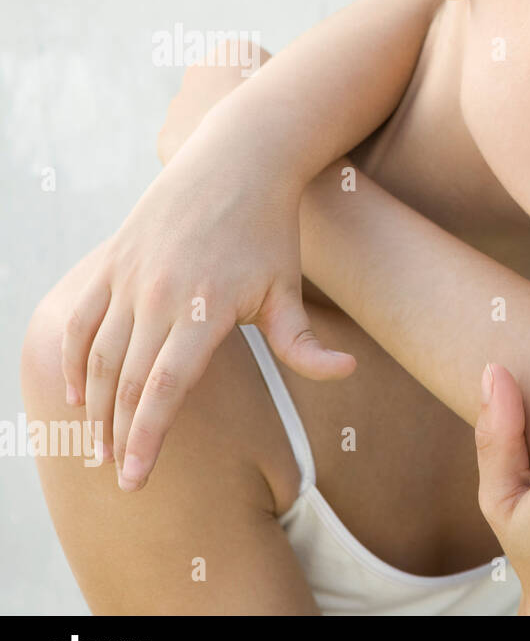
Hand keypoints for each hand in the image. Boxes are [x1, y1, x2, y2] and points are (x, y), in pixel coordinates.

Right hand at [63, 62, 355, 491]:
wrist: (238, 160)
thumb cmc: (270, 231)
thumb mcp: (288, 288)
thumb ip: (305, 342)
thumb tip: (347, 372)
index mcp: (204, 308)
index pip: (166, 389)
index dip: (149, 438)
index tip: (138, 479)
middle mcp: (158, 294)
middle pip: (127, 382)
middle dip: (121, 436)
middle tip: (122, 478)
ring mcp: (129, 275)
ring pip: (98, 356)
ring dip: (96, 407)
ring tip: (100, 446)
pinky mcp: (112, 260)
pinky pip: (79, 319)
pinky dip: (72, 359)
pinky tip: (79, 394)